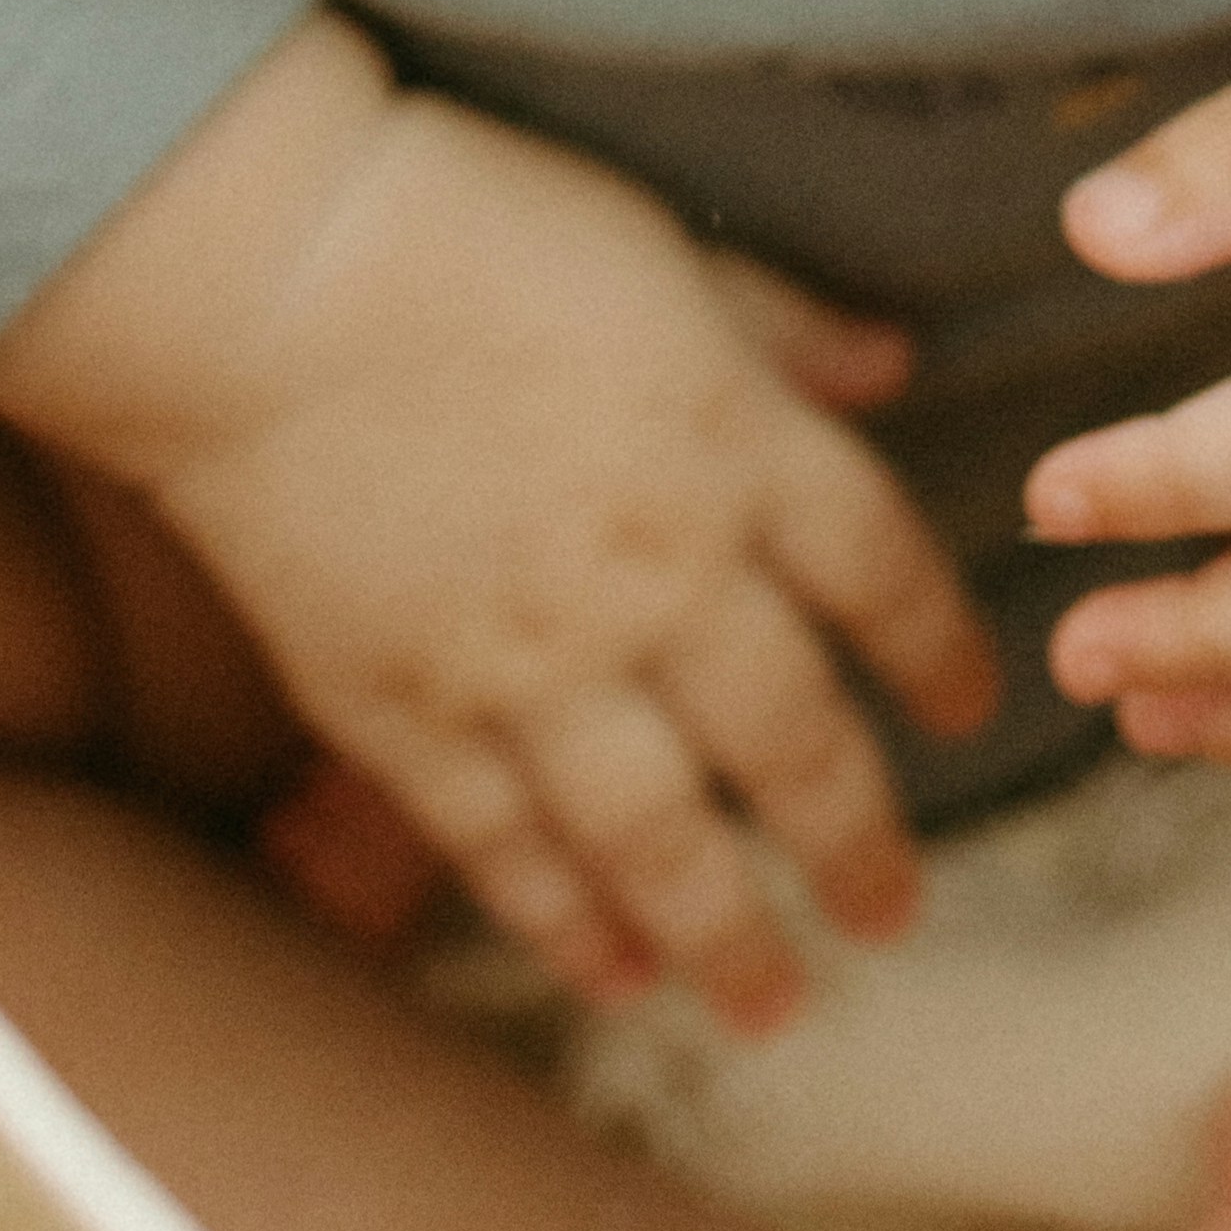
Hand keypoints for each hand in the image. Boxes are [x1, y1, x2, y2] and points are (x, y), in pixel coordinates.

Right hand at [0, 23, 993, 1023]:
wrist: (262, 274)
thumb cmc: (462, 223)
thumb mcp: (663, 244)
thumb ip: (781, 326)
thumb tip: (892, 364)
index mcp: (737, 448)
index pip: (884, 577)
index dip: (938, 653)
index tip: (968, 714)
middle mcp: (663, 579)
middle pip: (794, 745)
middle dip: (857, 845)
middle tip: (892, 920)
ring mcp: (533, 665)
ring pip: (661, 841)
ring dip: (729, 938)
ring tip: (775, 1008)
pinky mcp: (408, 712)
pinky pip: (505, 850)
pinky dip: (563, 924)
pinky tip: (609, 976)